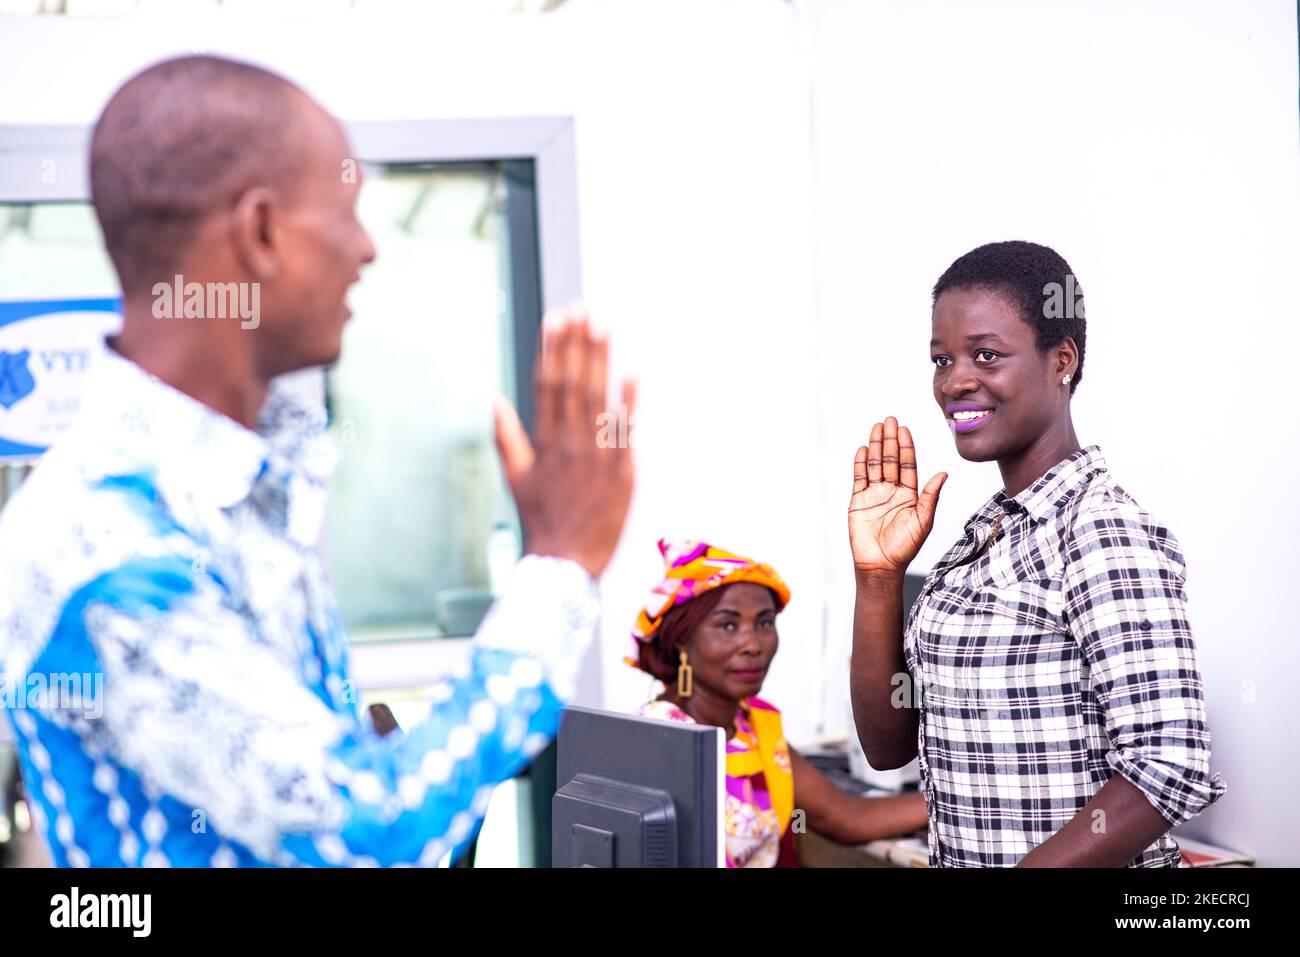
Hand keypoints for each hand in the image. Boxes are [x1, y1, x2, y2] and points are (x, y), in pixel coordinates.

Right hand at [493, 300, 635, 579]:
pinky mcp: (621, 472)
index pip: (546, 385)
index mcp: (542, 443)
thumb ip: (506, 436)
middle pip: (572, 383)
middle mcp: (568, 444)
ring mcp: (596, 457)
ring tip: (603, 326)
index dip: (551, 348)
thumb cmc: (542, 519)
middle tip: (582, 308)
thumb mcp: (516, 477)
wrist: (565, 562)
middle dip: (576, 343)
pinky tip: (632, 373)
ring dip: (600, 360)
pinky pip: (626, 432)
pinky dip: (628, 403)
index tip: (555, 317)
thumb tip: (494, 399)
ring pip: (597, 399)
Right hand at [848, 416, 945, 574]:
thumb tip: (943, 473)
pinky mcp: (858, 501)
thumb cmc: (905, 547)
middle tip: (889, 420)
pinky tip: (863, 449)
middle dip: (890, 439)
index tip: (904, 429)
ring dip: (876, 446)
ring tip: (876, 428)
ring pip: (875, 465)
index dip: (906, 447)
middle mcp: (892, 491)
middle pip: (891, 460)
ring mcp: (874, 495)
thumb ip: (930, 496)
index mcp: (909, 494)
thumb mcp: (923, 521)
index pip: (908, 465)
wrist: (880, 565)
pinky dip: (860, 463)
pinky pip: (859, 478)